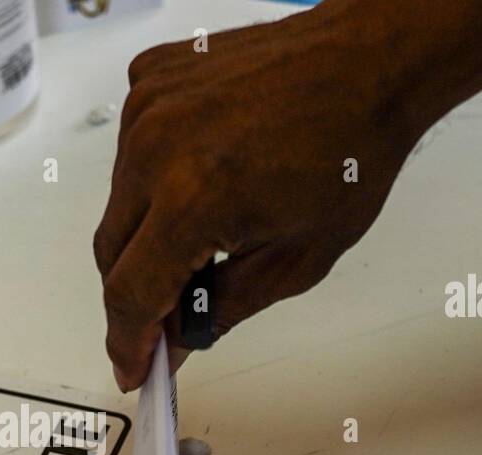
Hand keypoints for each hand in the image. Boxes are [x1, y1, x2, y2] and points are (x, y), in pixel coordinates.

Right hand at [93, 3, 422, 390]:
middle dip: (137, 293)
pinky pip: (128, 153)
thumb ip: (222, 310)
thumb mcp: (297, 260)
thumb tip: (176, 343)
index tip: (131, 366)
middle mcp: (156, 148)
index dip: (127, 341)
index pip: (130, 293)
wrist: (370, 62)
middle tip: (173, 313)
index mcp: (192, 197)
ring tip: (208, 225)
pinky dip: (152, 178)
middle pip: (111, 254)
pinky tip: (200, 174)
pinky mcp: (148, 81)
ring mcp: (147, 108)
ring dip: (147, 232)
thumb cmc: (350, 146)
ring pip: (117, 205)